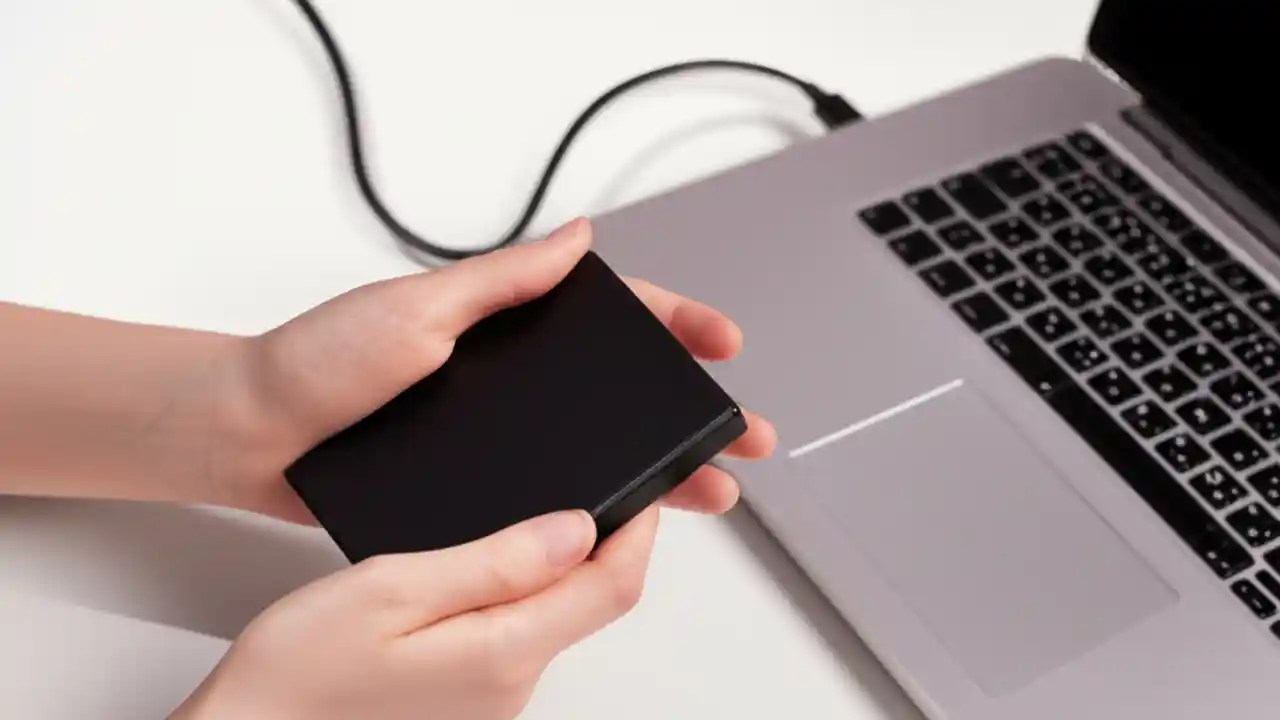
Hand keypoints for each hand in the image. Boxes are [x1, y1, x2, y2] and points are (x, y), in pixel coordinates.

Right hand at [173, 507, 657, 719]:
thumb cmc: (296, 675)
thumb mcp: (393, 589)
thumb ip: (493, 560)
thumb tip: (576, 528)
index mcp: (503, 653)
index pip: (612, 585)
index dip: (641, 529)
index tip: (648, 483)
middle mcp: (510, 688)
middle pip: (589, 602)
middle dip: (603, 542)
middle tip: (595, 481)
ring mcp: (490, 703)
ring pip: (550, 618)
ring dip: (557, 567)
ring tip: (531, 510)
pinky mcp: (464, 703)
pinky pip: (514, 638)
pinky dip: (516, 594)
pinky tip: (479, 564)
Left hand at [216, 219, 775, 523]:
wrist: (252, 439)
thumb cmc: (315, 365)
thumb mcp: (416, 310)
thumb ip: (502, 280)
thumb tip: (576, 237)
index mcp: (502, 322)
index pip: (609, 316)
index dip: (673, 324)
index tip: (719, 341)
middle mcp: (508, 377)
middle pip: (619, 390)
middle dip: (687, 411)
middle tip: (738, 434)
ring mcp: (495, 431)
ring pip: (595, 446)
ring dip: (655, 466)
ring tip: (702, 491)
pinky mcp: (473, 481)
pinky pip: (547, 489)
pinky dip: (594, 502)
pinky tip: (625, 520)